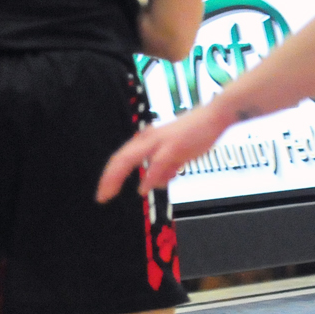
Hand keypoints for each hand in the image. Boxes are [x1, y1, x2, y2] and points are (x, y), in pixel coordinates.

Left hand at [95, 103, 234, 203]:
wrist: (213, 117)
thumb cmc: (194, 133)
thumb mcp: (175, 155)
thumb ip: (164, 169)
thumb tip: (155, 184)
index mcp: (146, 141)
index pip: (121, 158)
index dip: (110, 175)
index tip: (104, 191)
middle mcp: (147, 140)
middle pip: (119, 159)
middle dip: (107, 179)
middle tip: (101, 197)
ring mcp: (159, 142)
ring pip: (129, 158)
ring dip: (117, 178)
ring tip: (110, 193)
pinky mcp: (173, 146)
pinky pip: (156, 163)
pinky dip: (148, 177)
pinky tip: (142, 188)